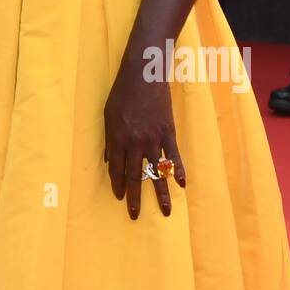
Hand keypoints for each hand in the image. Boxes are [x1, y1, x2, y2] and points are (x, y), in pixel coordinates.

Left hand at [103, 61, 185, 219]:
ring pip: (156, 171)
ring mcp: (153, 138)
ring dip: (161, 193)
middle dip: (135, 197)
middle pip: (135, 176)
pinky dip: (179, 171)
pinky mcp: (168, 132)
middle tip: (135, 215)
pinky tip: (182, 184)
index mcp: (118, 138)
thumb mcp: (108, 115)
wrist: (143, 74)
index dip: (118, 185)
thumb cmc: (122, 93)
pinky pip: (174, 156)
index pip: (117, 169)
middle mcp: (135, 142)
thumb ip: (109, 139)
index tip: (120, 198)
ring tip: (165, 211)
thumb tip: (108, 160)